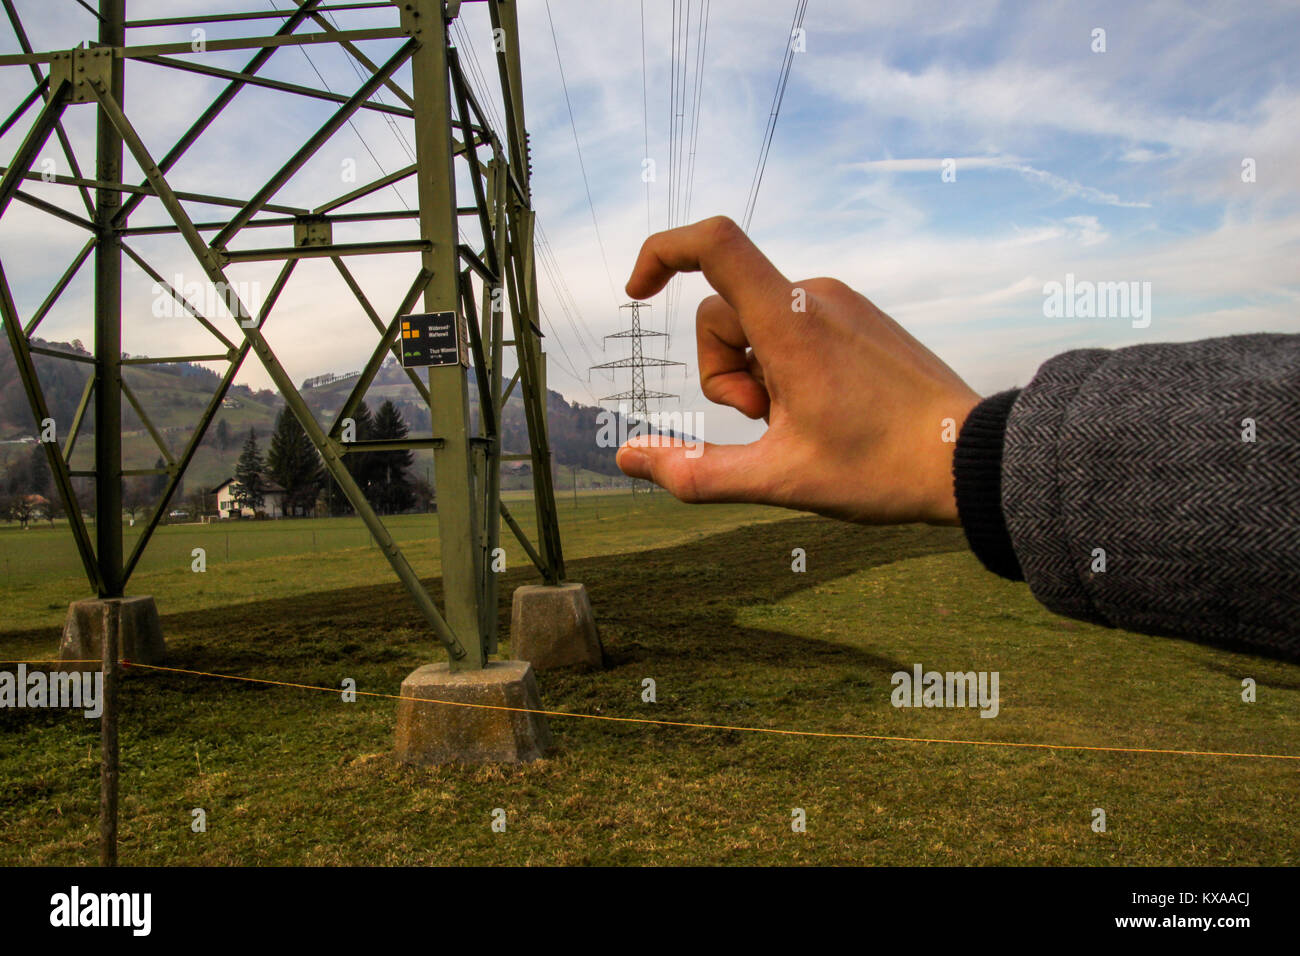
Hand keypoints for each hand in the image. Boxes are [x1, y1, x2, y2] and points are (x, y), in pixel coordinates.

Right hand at [615, 217, 980, 525]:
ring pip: (756, 323)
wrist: (973, 457)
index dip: (661, 253)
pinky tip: (822, 411)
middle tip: (766, 424)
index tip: (636, 294)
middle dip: (721, 372)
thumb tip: (629, 459)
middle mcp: (813, 296)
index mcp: (789, 323)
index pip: (713, 244)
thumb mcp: (776, 479)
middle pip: (722, 313)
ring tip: (798, 423)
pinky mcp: (859, 317)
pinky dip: (784, 366)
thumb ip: (694, 471)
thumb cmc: (880, 469)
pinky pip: (794, 327)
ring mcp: (841, 303)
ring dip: (754, 374)